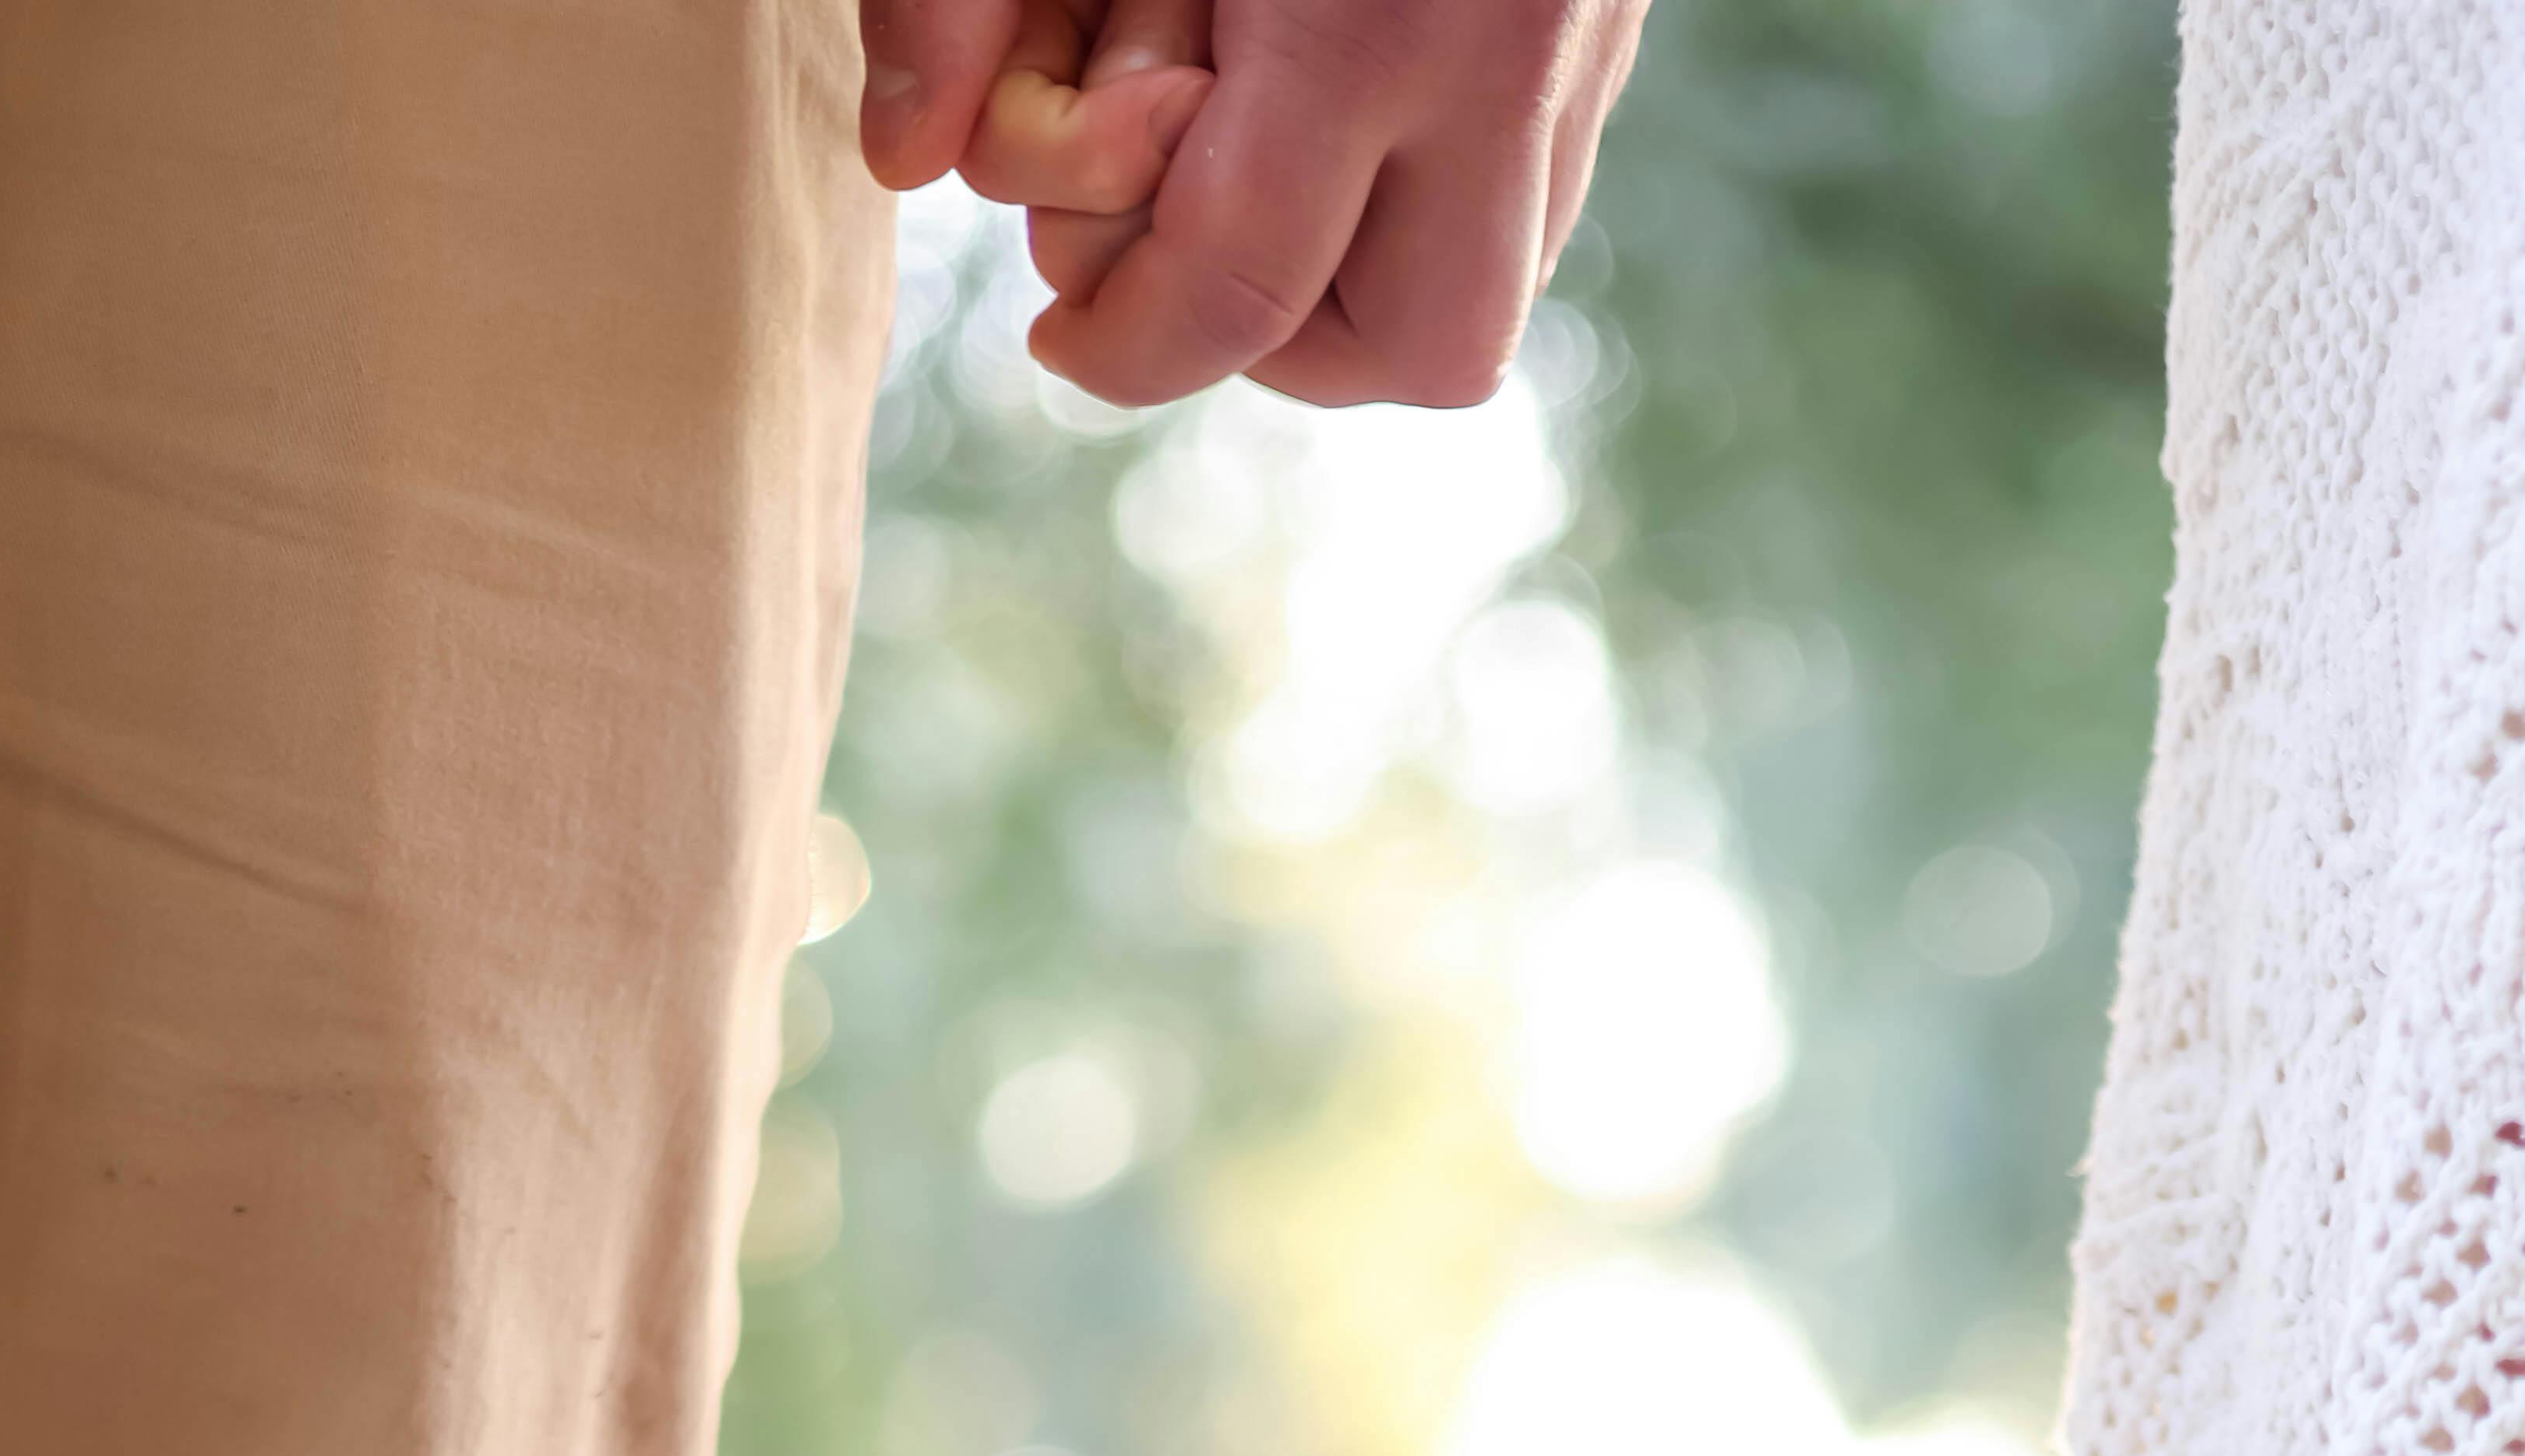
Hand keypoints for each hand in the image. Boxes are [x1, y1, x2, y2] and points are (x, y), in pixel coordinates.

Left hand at [858, 0, 1649, 417]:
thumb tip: (906, 163)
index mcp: (1383, 17)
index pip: (1243, 287)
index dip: (1126, 342)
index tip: (1061, 338)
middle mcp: (1515, 51)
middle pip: (1418, 354)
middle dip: (1283, 346)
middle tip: (1187, 254)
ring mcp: (1591, 47)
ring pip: (1487, 295)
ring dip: (1361, 282)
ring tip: (1263, 173)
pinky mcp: (1618, 24)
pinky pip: (1526, 190)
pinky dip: (1422, 188)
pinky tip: (1340, 101)